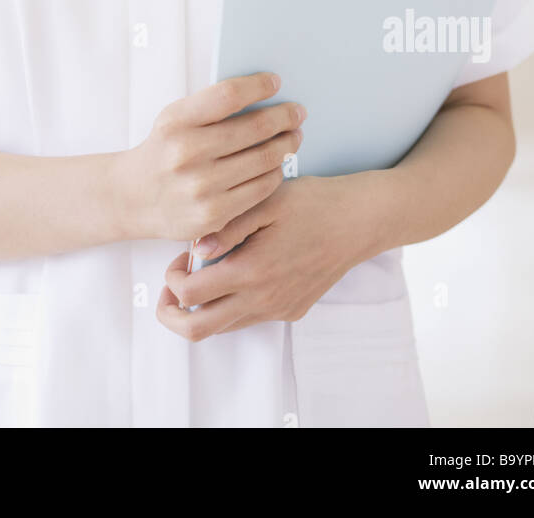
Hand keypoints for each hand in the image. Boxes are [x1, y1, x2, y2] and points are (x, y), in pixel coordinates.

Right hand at [118, 73, 304, 241]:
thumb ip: (210, 107)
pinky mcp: (213, 215)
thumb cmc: (163, 150)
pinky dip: (276, 172)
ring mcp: (201, 187)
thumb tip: (261, 91)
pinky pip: (260, 189)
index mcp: (176, 122)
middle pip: (255, 127)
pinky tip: (278, 164)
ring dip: (287, 144)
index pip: (229, 95)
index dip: (258, 86)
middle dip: (284, 116)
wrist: (134, 197)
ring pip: (264, 159)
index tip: (276, 82)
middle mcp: (187, 154)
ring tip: (294, 136)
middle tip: (298, 112)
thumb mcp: (174, 119)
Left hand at [156, 172, 382, 340]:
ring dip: (204, 309)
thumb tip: (195, 249)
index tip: (178, 259)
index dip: (172, 280)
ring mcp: (279, 309)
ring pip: (225, 327)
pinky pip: (250, 317)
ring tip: (205, 273)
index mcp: (251, 271)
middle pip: (199, 331)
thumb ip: (227, 226)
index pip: (190, 297)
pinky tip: (239, 269)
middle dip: (173, 314)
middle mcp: (263, 299)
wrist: (360, 220)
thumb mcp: (266, 201)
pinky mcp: (292, 309)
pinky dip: (232, 303)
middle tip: (172, 287)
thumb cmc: (313, 202)